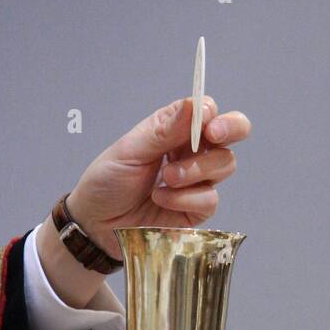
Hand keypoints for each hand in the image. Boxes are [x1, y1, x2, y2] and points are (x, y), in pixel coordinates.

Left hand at [69, 96, 250, 256]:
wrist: (96, 224)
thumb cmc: (108, 182)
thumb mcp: (130, 150)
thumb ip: (164, 129)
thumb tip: (196, 105)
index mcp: (175, 131)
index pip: (208, 112)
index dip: (214, 113)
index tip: (207, 121)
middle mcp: (191, 152)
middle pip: (233, 132)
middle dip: (231, 128)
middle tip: (213, 135)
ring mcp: (198, 181)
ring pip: (225, 164)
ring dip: (195, 169)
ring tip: (166, 178)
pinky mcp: (197, 210)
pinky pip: (210, 199)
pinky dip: (185, 198)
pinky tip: (162, 199)